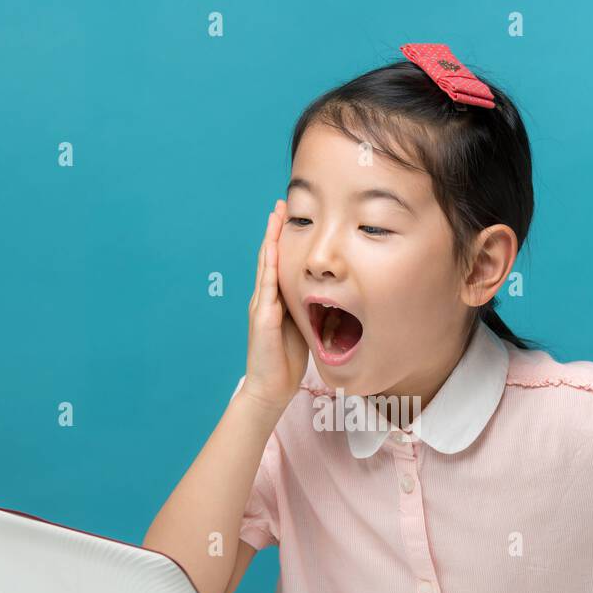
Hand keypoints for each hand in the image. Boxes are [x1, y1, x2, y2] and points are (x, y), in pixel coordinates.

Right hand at [241, 198, 307, 414]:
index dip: (283, 239)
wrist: (270, 389)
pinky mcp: (263, 319)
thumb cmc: (286, 362)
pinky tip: (271, 248)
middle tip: (280, 203)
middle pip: (269, 256)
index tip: (290, 215)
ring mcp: (262, 307)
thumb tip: (330, 296)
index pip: (278, 263)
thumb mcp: (302, 328)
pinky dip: (269, 266)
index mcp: (276, 301)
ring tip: (274, 216)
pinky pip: (267, 288)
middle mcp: (265, 299)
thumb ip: (309, 309)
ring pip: (265, 266)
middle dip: (275, 229)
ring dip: (270, 239)